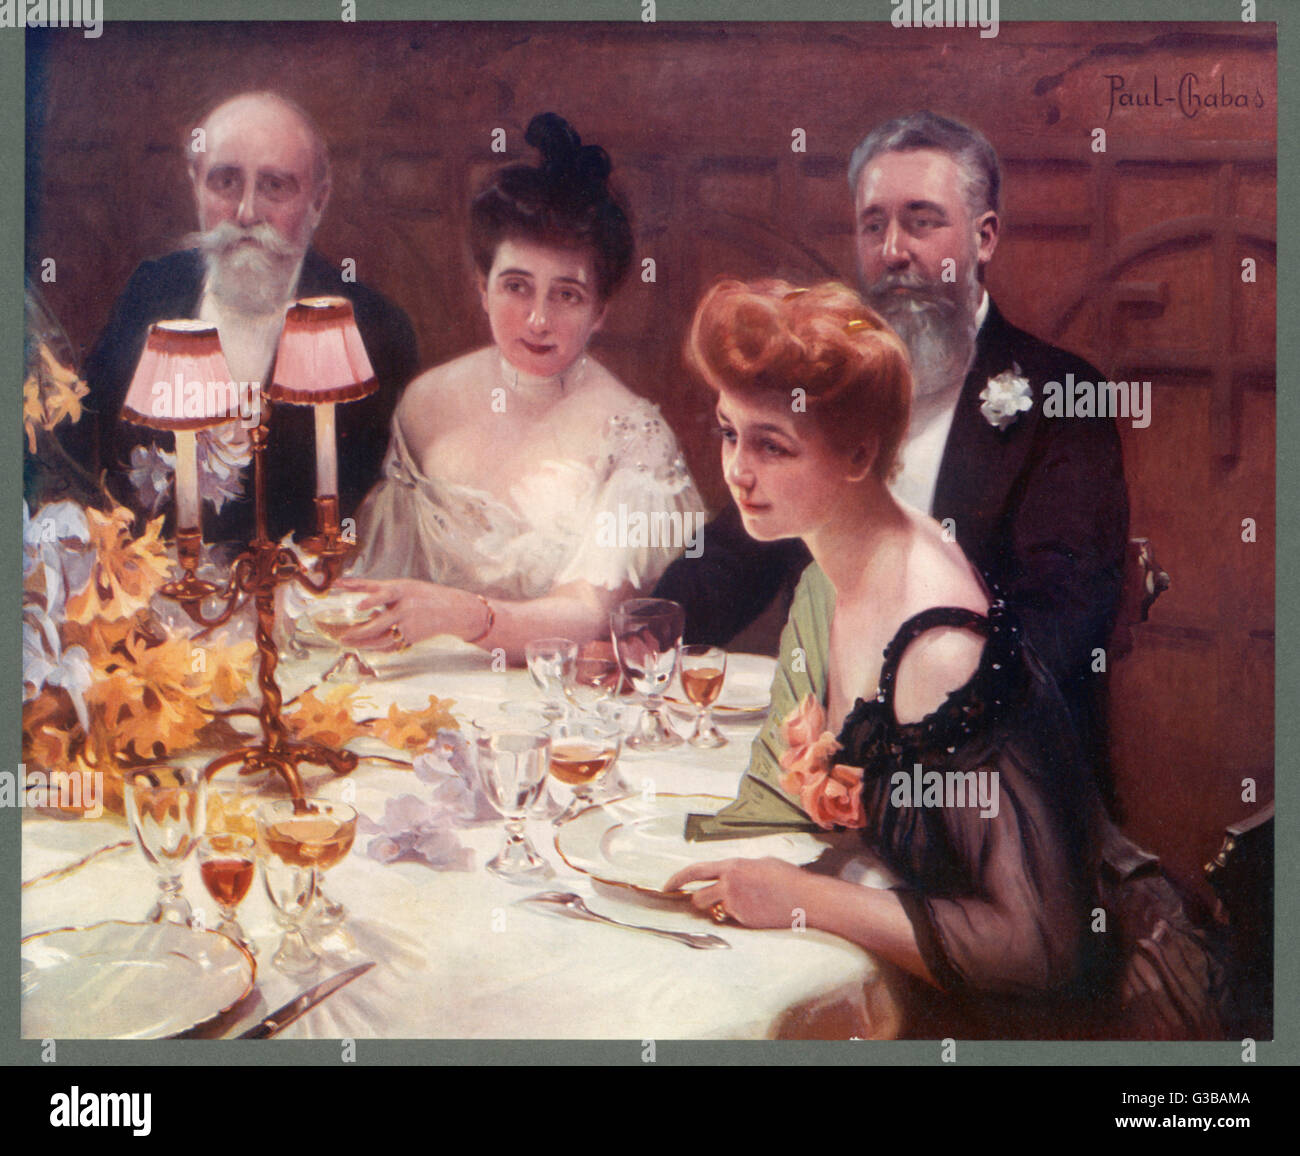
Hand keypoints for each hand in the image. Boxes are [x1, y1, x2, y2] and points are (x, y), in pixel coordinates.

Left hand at [332, 578, 483, 650]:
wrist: (451, 610)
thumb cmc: (423, 596)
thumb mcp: (405, 587)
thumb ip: (384, 594)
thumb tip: (363, 606)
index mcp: (402, 589)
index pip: (379, 590)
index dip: (365, 593)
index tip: (353, 599)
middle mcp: (404, 607)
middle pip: (377, 623)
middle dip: (359, 632)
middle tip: (342, 636)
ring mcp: (408, 623)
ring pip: (381, 638)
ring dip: (363, 642)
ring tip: (348, 642)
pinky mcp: (412, 636)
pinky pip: (390, 644)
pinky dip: (376, 646)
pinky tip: (365, 646)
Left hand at [664, 858, 815, 929]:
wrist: (806, 899)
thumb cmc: (787, 878)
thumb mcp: (761, 863)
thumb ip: (740, 869)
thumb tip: (729, 875)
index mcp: (732, 866)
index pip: (695, 870)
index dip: (677, 879)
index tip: (666, 887)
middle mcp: (729, 884)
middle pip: (698, 898)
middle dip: (699, 901)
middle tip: (707, 903)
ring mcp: (735, 904)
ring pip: (714, 911)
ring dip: (719, 910)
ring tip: (741, 905)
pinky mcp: (744, 921)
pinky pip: (732, 920)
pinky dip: (738, 917)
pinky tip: (757, 911)